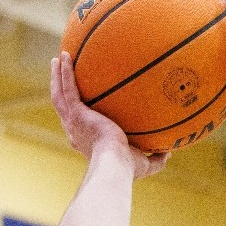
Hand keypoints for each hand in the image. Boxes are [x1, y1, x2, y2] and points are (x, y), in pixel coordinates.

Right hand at [49, 54, 166, 178]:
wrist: (116, 165)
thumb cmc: (129, 168)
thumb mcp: (145, 164)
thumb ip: (156, 157)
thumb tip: (169, 151)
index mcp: (86, 142)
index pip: (78, 126)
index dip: (76, 114)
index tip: (80, 105)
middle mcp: (75, 131)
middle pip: (63, 106)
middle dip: (61, 90)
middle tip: (61, 74)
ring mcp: (73, 122)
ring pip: (59, 95)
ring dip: (56, 76)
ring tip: (58, 59)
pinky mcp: (76, 113)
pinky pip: (68, 88)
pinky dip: (64, 72)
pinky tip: (65, 56)